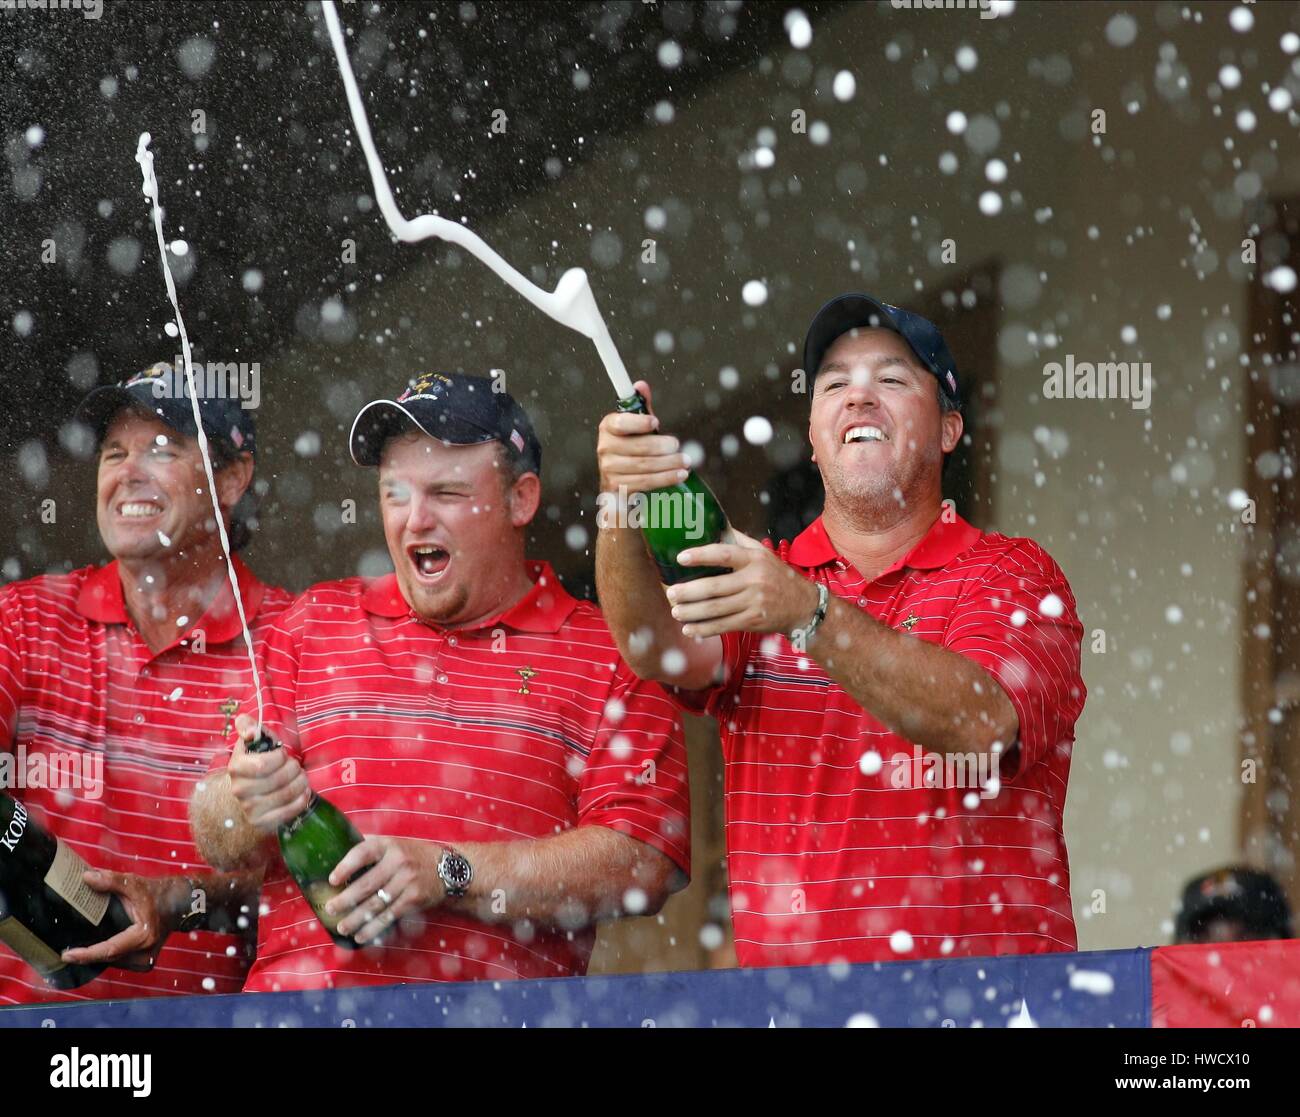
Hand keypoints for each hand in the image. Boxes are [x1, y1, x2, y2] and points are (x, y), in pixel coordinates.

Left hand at [61, 871, 188, 971]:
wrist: (179, 902)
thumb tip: (86, 877)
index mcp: (143, 935)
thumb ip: (111, 880)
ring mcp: (146, 958)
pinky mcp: (144, 960)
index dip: (87, 954)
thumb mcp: (134, 884)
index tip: (67, 955)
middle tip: (68, 951)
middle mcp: (145, 951)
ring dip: (98, 956)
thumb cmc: (156, 893)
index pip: (109, 950)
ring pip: (114, 962)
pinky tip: (98, 948)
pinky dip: (109, 955)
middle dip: (88, 956)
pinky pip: (120, 961)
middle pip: (108, 959)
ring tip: (80, 949)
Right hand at [227, 713, 311, 834]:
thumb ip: (248, 726)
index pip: (263, 765)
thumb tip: (249, 731)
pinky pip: (288, 812)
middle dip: (294, 768)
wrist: (254, 791)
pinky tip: (302, 792)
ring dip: (301, 783)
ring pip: (286, 794)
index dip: (279, 757)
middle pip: (279, 779)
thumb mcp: (255, 741)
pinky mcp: (260, 822)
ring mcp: (248, 808)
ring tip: (300, 778)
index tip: (282, 754)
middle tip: (295, 766)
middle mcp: (238, 789)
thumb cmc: (260, 760)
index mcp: (236, 767)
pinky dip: (301, 800)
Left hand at [325, 836, 446, 945]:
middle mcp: (399, 861)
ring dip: (356, 919)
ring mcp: (408, 881)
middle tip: (330, 908)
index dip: (346, 866)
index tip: (332, 880)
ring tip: (341, 927)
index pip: (363, 852)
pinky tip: (361, 935)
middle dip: (346, 899)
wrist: (449, 867)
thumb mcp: (394, 843)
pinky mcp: (414, 899)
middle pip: (367, 884)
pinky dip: (373, 928)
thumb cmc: (413, 855)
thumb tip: (337, 849)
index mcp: (389, 845)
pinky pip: (389, 916)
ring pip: (376, 904)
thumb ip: (370, 845)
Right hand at [596, 380, 690, 495]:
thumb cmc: (630, 447)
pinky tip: (679, 475)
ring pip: (644, 466)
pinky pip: (645, 482)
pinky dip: (665, 478)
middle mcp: (604, 447)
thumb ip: (641, 406)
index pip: (621, 423)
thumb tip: (641, 385)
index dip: (638, 422)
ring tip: (685, 462)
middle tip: (678, 445)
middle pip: (638, 447)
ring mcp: (609, 469)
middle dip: (662, 447)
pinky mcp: (617, 487)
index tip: (656, 422)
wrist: (617, 479)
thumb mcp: (636, 425)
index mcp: (608, 427)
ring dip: (668, 464)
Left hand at [666, 529, 821, 638]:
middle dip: (689, 591)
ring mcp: (754, 602)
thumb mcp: (763, 554)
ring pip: (717, 608)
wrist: (803, 605)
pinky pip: (724, 626)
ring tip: (675, 611)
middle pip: (715, 586)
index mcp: (754, 559)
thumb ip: (739, 541)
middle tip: (670, 592)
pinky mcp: (753, 621)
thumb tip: (714, 524)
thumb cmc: (777, 576)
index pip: (724, 554)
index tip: (681, 557)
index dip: (701, 555)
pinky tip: (689, 629)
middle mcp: (755, 580)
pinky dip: (704, 629)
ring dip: (692, 612)